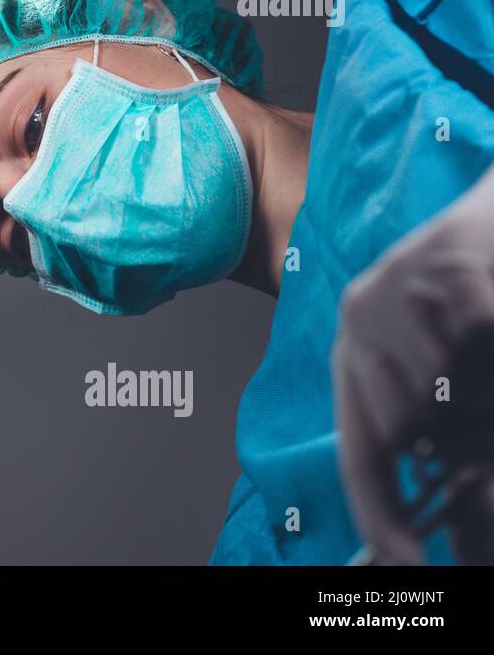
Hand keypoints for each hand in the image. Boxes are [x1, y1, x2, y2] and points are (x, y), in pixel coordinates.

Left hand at [333, 166, 493, 563]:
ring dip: (482, 399)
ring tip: (484, 351)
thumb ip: (439, 433)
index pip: (359, 446)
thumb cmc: (483, 288)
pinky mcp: (455, 272)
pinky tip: (493, 317)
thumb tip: (445, 526)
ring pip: (449, 398)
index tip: (405, 566)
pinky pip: (480, 346)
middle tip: (481, 415)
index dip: (381, 512)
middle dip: (463, 444)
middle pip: (405, 429)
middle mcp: (363, 314)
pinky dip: (493, 354)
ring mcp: (405, 290)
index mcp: (357, 343)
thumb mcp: (448, 357)